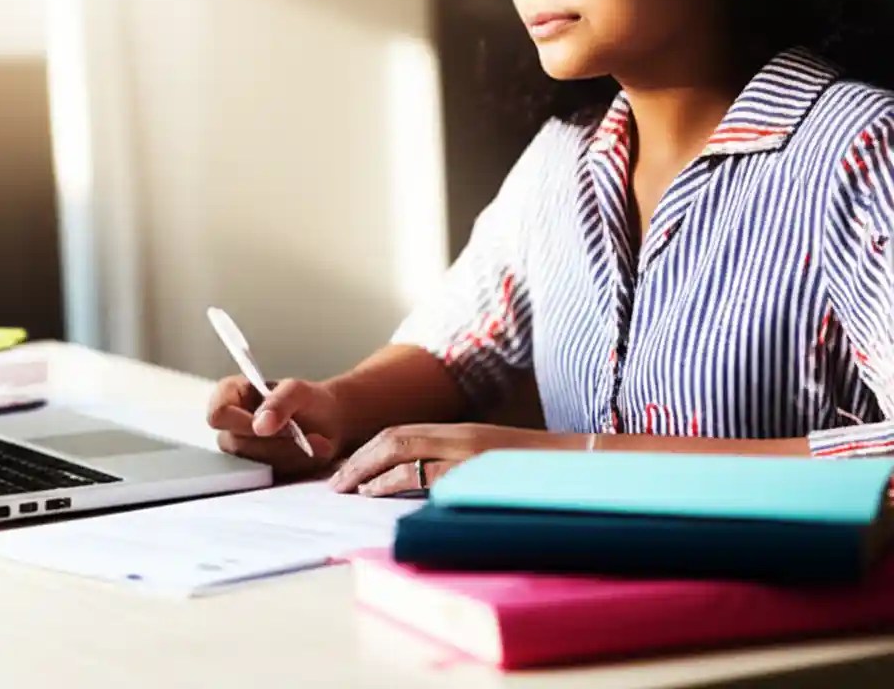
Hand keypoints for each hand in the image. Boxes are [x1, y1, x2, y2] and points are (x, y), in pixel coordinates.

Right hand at [207, 376, 345, 476]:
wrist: (331, 422)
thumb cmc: (308, 400)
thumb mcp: (299, 391)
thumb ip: (279, 402)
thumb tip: (259, 426)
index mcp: (230, 395)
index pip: (218, 414)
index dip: (241, 424)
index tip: (267, 426)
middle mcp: (230, 426)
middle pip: (237, 444)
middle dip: (275, 441)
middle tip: (303, 433)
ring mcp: (242, 451)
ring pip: (254, 464)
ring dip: (289, 454)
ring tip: (315, 441)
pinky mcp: (258, 472)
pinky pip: (269, 478)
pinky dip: (294, 466)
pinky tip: (309, 454)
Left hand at [327, 423, 579, 495]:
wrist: (593, 468)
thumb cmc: (546, 477)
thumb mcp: (497, 470)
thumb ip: (462, 474)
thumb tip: (428, 494)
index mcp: (467, 435)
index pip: (405, 433)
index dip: (371, 451)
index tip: (348, 471)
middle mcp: (465, 437)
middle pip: (395, 436)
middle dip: (359, 458)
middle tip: (333, 483)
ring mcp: (472, 452)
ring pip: (404, 449)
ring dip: (367, 469)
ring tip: (344, 488)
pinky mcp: (479, 471)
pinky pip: (427, 473)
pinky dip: (394, 481)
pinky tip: (375, 492)